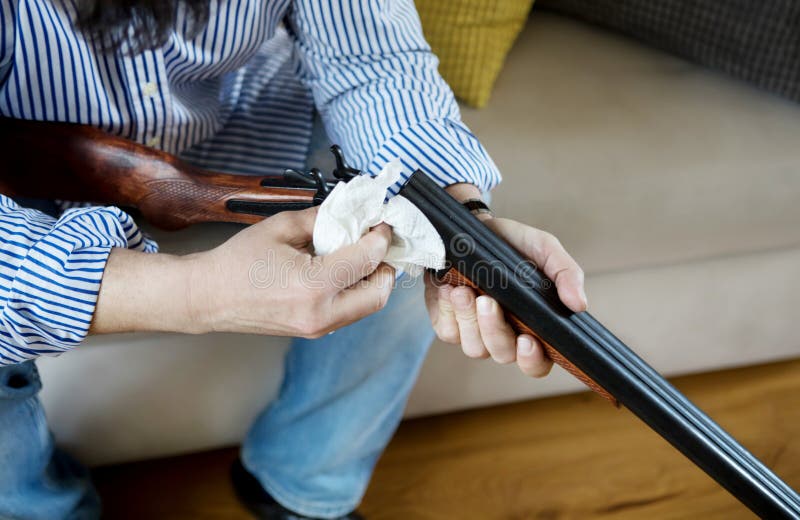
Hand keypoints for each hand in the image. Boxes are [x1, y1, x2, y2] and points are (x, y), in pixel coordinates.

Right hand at [92, 207, 395, 337]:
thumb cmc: (238, 261)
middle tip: (378, 243)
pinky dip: (356, 292)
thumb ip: (323, 218)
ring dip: (373, 280)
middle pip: (380, 293)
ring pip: (368, 307)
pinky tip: (343, 272)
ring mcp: (318, 327)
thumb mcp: (282, 227)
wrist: (208, 297)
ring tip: (361, 256)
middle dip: (385, 265)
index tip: (381, 223)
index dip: (381, 237)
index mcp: (314, 284)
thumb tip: (352, 212)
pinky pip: (350, 312)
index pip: (368, 259)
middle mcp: (321, 312)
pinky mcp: (314, 331)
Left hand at [425, 187, 586, 377]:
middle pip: (503, 354)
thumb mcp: (543, 248)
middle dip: (494, 329)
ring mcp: (474, 333)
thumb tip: (580, 304)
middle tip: (488, 301)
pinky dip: (448, 311)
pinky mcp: (448, 325)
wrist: (470, 228)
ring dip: (469, 319)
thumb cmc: (511, 244)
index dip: (533, 360)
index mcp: (532, 325)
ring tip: (463, 290)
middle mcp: (504, 335)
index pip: (537, 363)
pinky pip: (449, 332)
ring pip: (475, 348)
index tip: (527, 341)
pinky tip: (449, 289)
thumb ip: (565, 273)